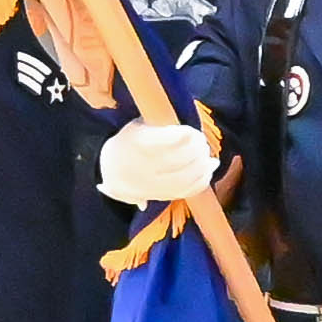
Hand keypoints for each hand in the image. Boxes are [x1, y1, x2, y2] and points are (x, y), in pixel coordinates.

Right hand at [96, 119, 217, 207]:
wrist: (111, 171)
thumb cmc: (132, 141)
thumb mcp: (140, 125)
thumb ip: (163, 125)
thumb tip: (192, 134)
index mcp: (136, 143)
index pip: (165, 140)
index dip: (185, 136)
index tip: (191, 131)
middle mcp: (142, 167)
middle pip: (178, 160)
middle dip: (197, 149)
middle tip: (202, 140)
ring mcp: (151, 185)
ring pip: (185, 178)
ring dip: (202, 165)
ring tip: (206, 153)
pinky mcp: (161, 196)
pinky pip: (187, 191)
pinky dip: (203, 179)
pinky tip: (210, 168)